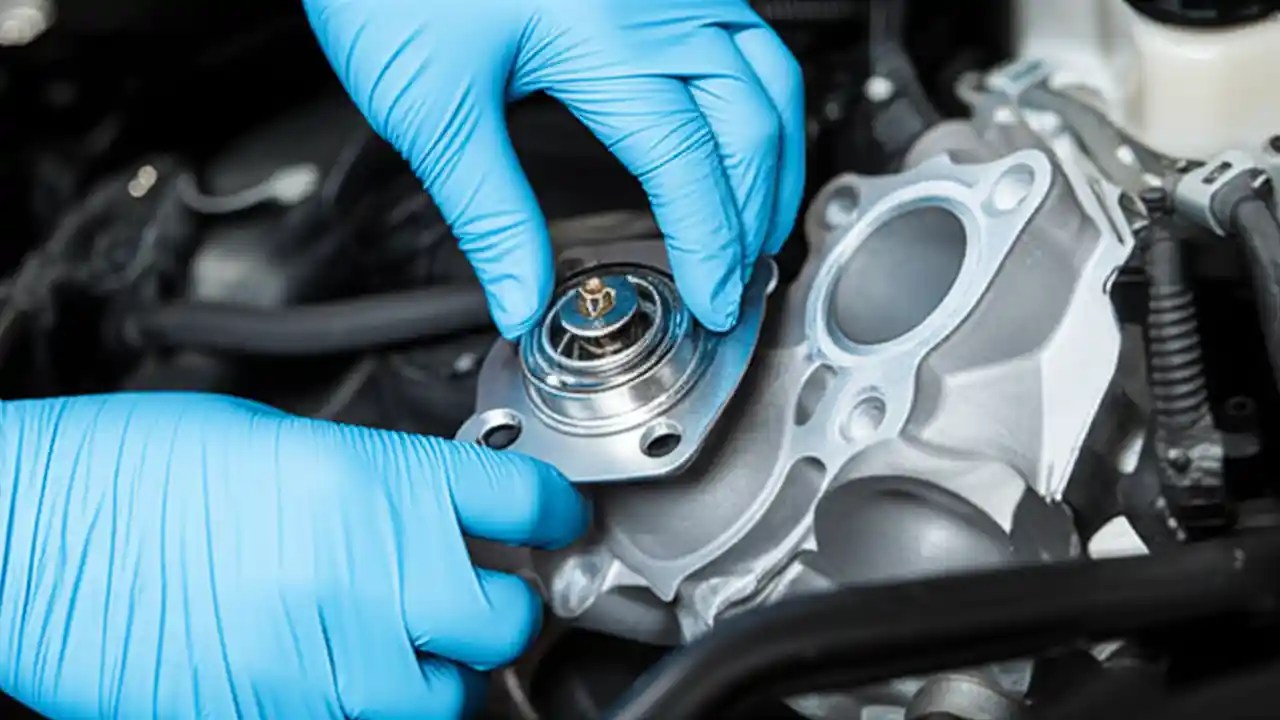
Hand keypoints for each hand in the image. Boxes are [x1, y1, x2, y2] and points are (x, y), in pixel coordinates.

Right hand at [0, 393, 587, 717]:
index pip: (524, 503)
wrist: (33, 537)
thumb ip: (380, 482)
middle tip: (476, 594)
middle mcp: (366, 575)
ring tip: (405, 646)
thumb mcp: (282, 443)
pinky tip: (341, 675)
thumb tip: (437, 509)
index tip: (555, 520)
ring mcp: (326, 663)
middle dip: (501, 609)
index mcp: (373, 485)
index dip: (554, 512)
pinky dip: (371, 709)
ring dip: (442, 674)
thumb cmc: (132, 472)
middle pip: (507, 618)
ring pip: (448, 697)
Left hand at [305, 0, 804, 336]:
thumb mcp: (429, 103)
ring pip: (766, 73)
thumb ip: (487, 211)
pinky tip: (736, 135)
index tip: (713, 301)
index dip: (711, 244)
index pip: (691, 163)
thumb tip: (520, 296)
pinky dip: (756, 103)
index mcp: (606, 36)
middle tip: (739, 280)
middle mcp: (656, 0)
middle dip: (757, 212)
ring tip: (757, 223)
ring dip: (773, 157)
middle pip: (751, 120)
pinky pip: (743, 36)